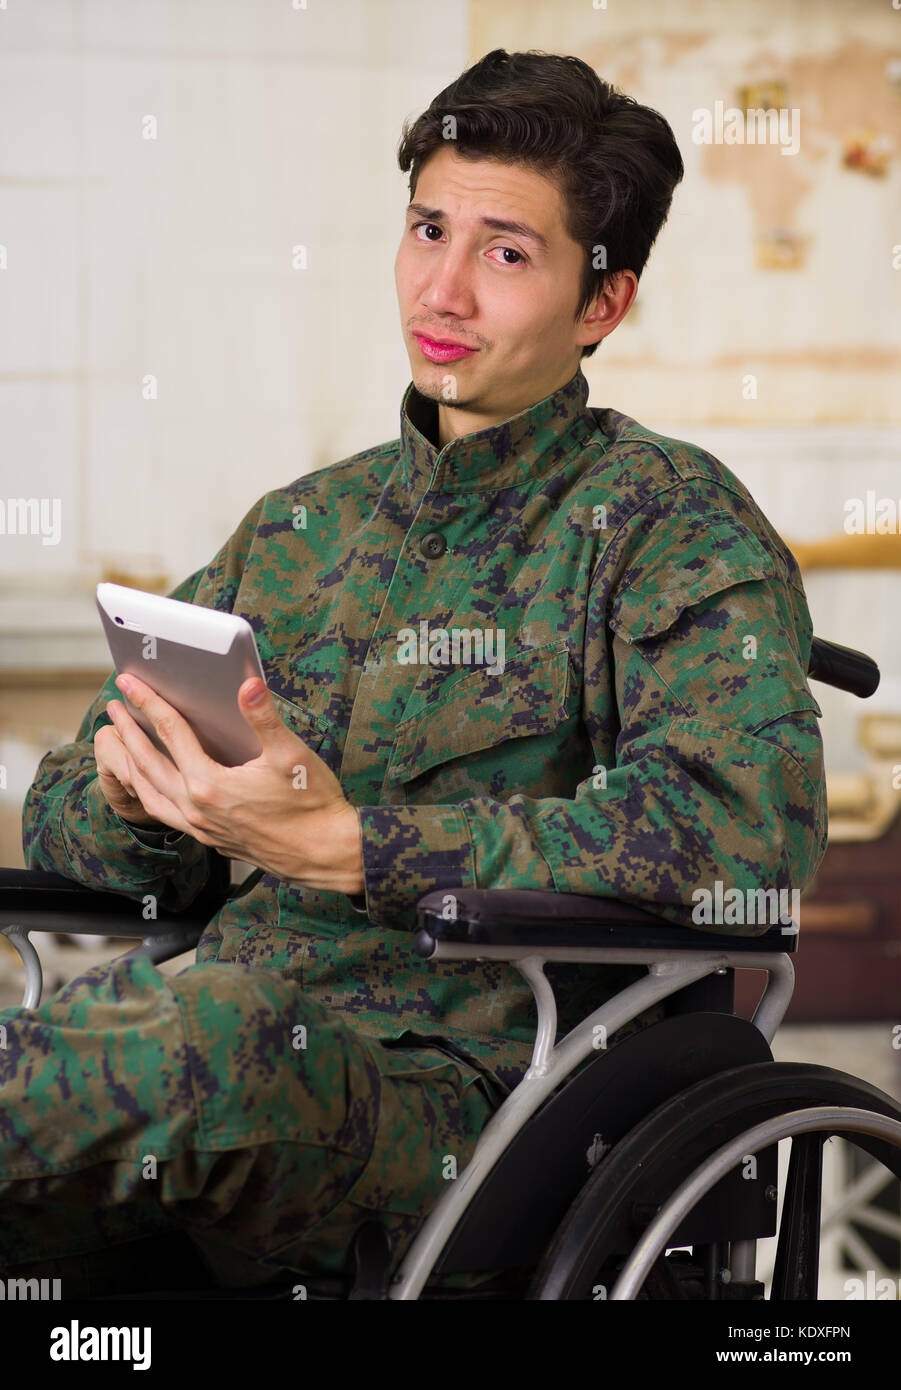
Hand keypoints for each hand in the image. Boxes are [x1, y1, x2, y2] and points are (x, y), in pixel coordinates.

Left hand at [104, 673, 363, 892]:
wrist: (326, 854)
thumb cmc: (312, 805)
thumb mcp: (290, 755)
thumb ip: (264, 717)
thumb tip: (248, 683)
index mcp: (210, 784)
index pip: (171, 733)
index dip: (148, 703)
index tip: (130, 682)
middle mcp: (197, 808)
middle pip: (148, 764)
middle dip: (128, 732)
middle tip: (113, 708)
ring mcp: (201, 828)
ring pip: (150, 793)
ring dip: (131, 765)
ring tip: (121, 745)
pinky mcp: (211, 839)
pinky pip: (164, 814)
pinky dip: (148, 793)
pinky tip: (152, 785)